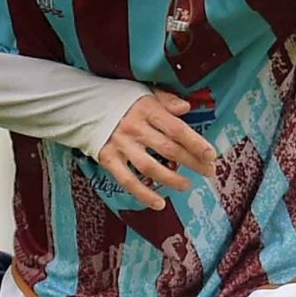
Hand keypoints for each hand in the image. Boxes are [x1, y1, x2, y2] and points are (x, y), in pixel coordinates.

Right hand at [95, 91, 219, 210]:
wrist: (83, 106)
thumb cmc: (121, 100)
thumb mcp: (144, 92)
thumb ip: (166, 100)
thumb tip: (187, 107)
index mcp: (147, 109)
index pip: (176, 129)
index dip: (196, 143)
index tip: (211, 155)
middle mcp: (135, 128)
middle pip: (169, 150)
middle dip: (192, 163)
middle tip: (210, 172)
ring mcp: (121, 145)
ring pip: (150, 167)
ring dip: (172, 179)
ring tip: (187, 185)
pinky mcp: (108, 159)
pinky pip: (128, 180)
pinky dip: (144, 194)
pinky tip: (159, 204)